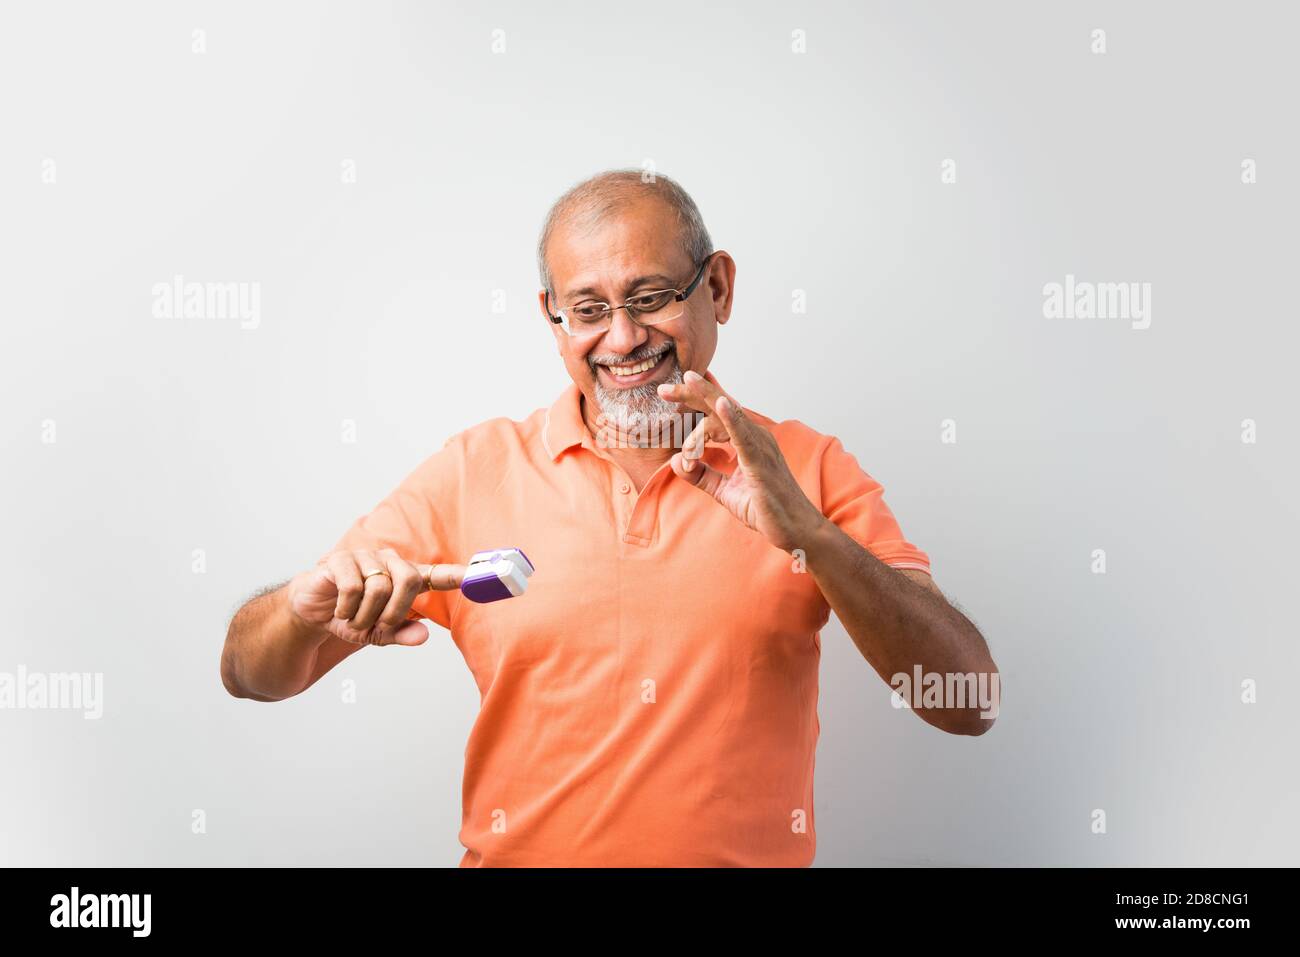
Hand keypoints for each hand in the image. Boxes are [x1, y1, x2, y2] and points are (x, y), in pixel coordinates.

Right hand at [287, 548, 465, 646]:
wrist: (313, 612)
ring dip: (365, 615)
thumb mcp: (378, 633)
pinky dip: (348, 608)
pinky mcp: (341, 560)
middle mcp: (389, 562)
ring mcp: (365, 558)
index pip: (436, 574)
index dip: (458, 574)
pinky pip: (353, 587)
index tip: (479, 574)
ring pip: (380, 587)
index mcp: (404, 577)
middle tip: (379, 626)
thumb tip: (423, 636)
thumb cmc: (352, 616)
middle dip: (394, 611)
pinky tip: (341, 612)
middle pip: (408, 581)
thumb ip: (400, 633)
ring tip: (354, 621)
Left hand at [657, 371, 825, 552]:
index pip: (715, 415)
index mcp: (747, 440)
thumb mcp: (725, 491)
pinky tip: (719, 403)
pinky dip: (731, 418)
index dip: (692, 403)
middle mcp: (755, 436)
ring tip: (685, 382)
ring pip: (728, 415)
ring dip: (704, 400)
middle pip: (721, 406)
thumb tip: (675, 461)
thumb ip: (701, 475)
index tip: (666, 398)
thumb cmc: (766, 508)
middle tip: (663, 389)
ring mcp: (760, 446)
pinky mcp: (761, 461)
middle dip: (692, 394)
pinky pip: (744, 435)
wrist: (794, 529)